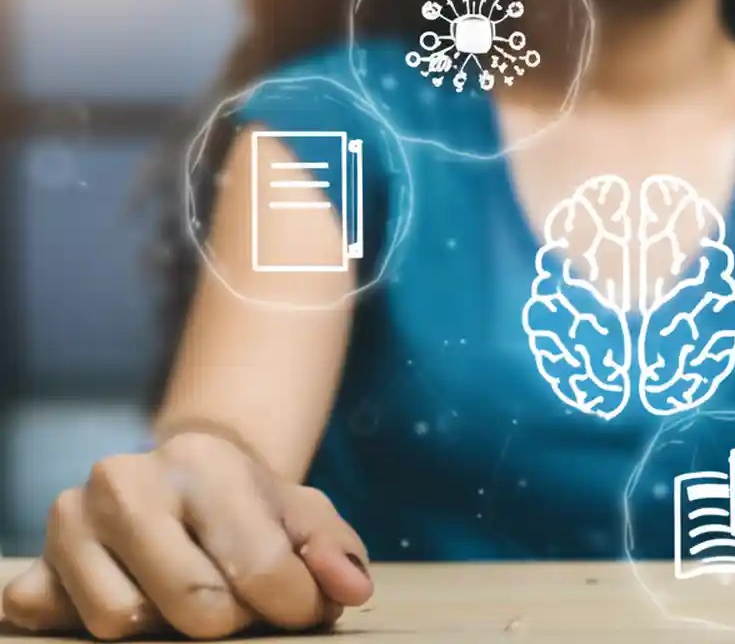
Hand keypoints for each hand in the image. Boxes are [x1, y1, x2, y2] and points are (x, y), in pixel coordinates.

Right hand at [2, 432, 373, 639]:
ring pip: (123, 622)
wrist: (180, 483)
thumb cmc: (250, 509)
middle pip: (194, 605)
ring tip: (184, 592)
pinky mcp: (33, 567)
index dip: (292, 606)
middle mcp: (124, 480)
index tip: (297, 607)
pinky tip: (131, 593)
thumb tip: (349, 588)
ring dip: (165, 626)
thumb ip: (334, 550)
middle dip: (231, 619)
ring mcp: (69, 523)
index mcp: (201, 460)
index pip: (260, 567)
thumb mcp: (304, 516)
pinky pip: (59, 624)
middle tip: (238, 601)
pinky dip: (95, 628)